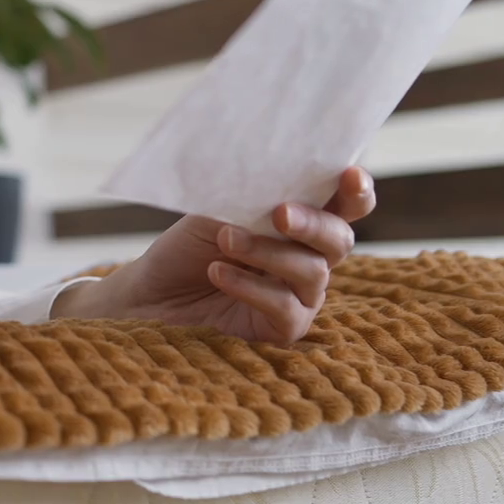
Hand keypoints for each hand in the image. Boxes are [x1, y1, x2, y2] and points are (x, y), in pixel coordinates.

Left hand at [53, 168, 376, 342]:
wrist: (149, 296)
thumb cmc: (185, 250)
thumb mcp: (215, 214)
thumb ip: (251, 199)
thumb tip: (278, 180)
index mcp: (299, 222)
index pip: (342, 205)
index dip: (355, 191)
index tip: (351, 174)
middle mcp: (308, 257)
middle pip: (338, 239)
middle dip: (313, 222)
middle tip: (280, 213)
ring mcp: (300, 296)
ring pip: (311, 271)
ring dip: (266, 252)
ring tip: (224, 240)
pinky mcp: (282, 329)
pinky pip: (286, 307)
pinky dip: (252, 287)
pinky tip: (219, 272)